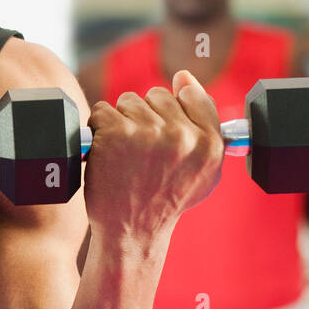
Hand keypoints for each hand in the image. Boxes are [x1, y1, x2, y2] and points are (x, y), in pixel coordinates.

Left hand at [83, 70, 223, 250]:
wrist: (131, 232)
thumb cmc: (166, 200)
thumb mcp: (204, 171)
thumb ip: (205, 122)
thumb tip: (184, 76)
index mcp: (209, 144)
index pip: (192, 94)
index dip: (174, 109)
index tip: (165, 128)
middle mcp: (181, 137)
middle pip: (158, 95)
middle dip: (146, 118)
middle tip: (142, 154)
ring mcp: (146, 134)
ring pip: (129, 101)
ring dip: (122, 123)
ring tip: (125, 156)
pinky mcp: (114, 135)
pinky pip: (102, 110)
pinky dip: (99, 129)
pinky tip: (107, 154)